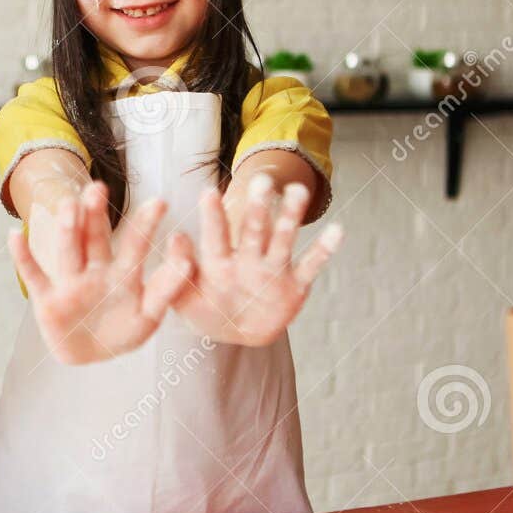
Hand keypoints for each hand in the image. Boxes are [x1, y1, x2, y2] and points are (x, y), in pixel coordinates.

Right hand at [10, 182, 193, 364]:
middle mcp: (95, 271)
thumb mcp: (149, 316)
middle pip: (95, 238)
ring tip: (67, 205)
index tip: (160, 201)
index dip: (145, 224)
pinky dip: (23, 258)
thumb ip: (166, 290)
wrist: (90, 358)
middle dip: (96, 215)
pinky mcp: (47, 300)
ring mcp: (69, 283)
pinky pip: (33, 276)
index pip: (135, 244)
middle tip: (99, 188)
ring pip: (67, 251)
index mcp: (123, 273)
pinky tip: (14, 235)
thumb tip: (187, 260)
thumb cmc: (121, 333)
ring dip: (66, 229)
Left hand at [173, 176, 343, 345]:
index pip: (215, 235)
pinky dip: (324, 250)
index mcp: (219, 262)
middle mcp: (247, 259)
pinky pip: (311, 266)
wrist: (237, 333)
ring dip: (290, 216)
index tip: (209, 191)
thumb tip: (174, 237)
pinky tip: (337, 230)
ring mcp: (272, 269)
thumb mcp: (185, 298)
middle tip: (261, 179)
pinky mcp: (294, 284)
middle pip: (253, 230)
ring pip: (282, 239)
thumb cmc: (206, 312)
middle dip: (257, 207)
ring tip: (298, 190)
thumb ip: (179, 271)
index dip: (213, 215)